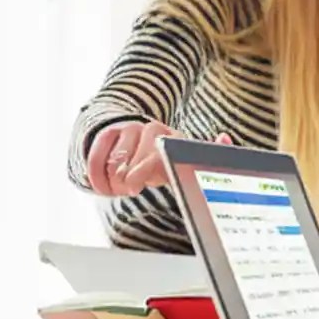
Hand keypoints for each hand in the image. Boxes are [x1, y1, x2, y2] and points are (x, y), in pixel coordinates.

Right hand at [87, 121, 231, 196]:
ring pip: (111, 164)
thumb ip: (209, 153)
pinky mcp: (107, 132)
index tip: (134, 189)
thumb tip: (224, 136)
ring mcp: (128, 128)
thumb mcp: (185, 163)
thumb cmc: (168, 161)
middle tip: (130, 190)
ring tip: (120, 188)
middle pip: (129, 165)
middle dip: (125, 183)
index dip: (139, 175)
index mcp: (174, 139)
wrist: (142, 141)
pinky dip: (96, 178)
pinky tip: (103, 188)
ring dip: (112, 183)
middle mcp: (152, 130)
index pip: (155, 157)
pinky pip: (94, 158)